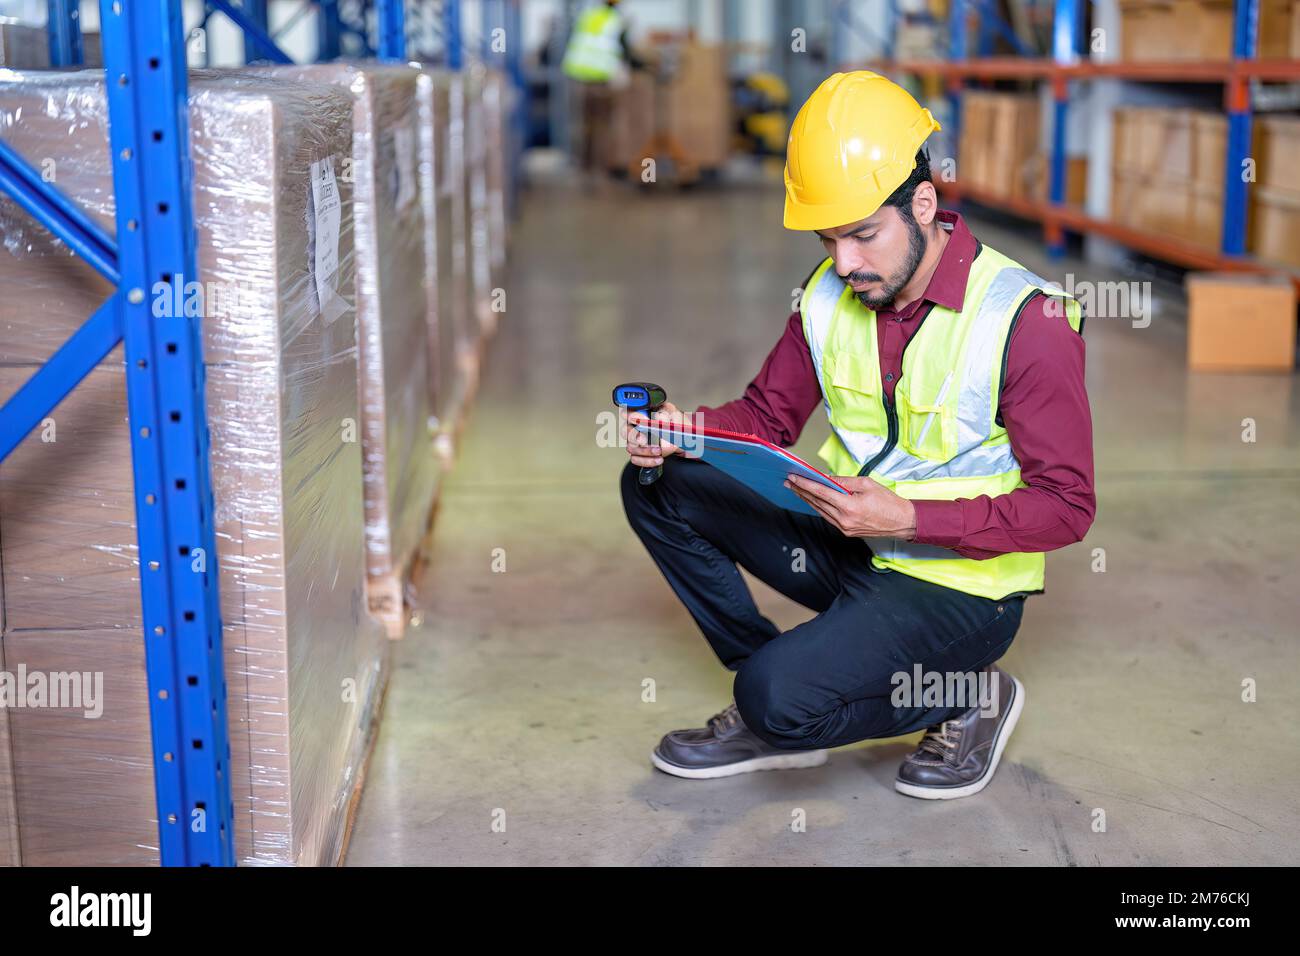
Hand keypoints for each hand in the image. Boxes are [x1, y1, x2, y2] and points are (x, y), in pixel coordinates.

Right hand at [622, 401, 686, 467]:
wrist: (685, 439)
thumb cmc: (678, 424)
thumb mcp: (674, 415)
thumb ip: (665, 415)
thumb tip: (657, 417)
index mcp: (643, 413)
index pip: (629, 412)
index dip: (633, 416)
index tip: (644, 420)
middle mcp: (637, 427)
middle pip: (625, 430)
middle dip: (634, 436)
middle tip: (644, 439)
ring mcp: (637, 441)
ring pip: (631, 447)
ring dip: (645, 450)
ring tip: (659, 450)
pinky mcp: (640, 454)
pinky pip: (636, 459)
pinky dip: (647, 460)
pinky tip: (658, 459)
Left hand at [784, 474, 916, 539]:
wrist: (902, 522)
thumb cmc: (888, 502)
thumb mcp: (867, 484)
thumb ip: (844, 481)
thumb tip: (827, 478)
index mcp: (849, 506)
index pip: (821, 492)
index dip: (805, 484)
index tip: (793, 478)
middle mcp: (844, 520)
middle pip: (817, 502)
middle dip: (802, 491)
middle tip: (789, 482)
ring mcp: (844, 528)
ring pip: (820, 511)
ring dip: (808, 500)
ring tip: (797, 489)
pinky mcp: (846, 532)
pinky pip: (828, 518)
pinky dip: (819, 508)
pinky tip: (813, 500)